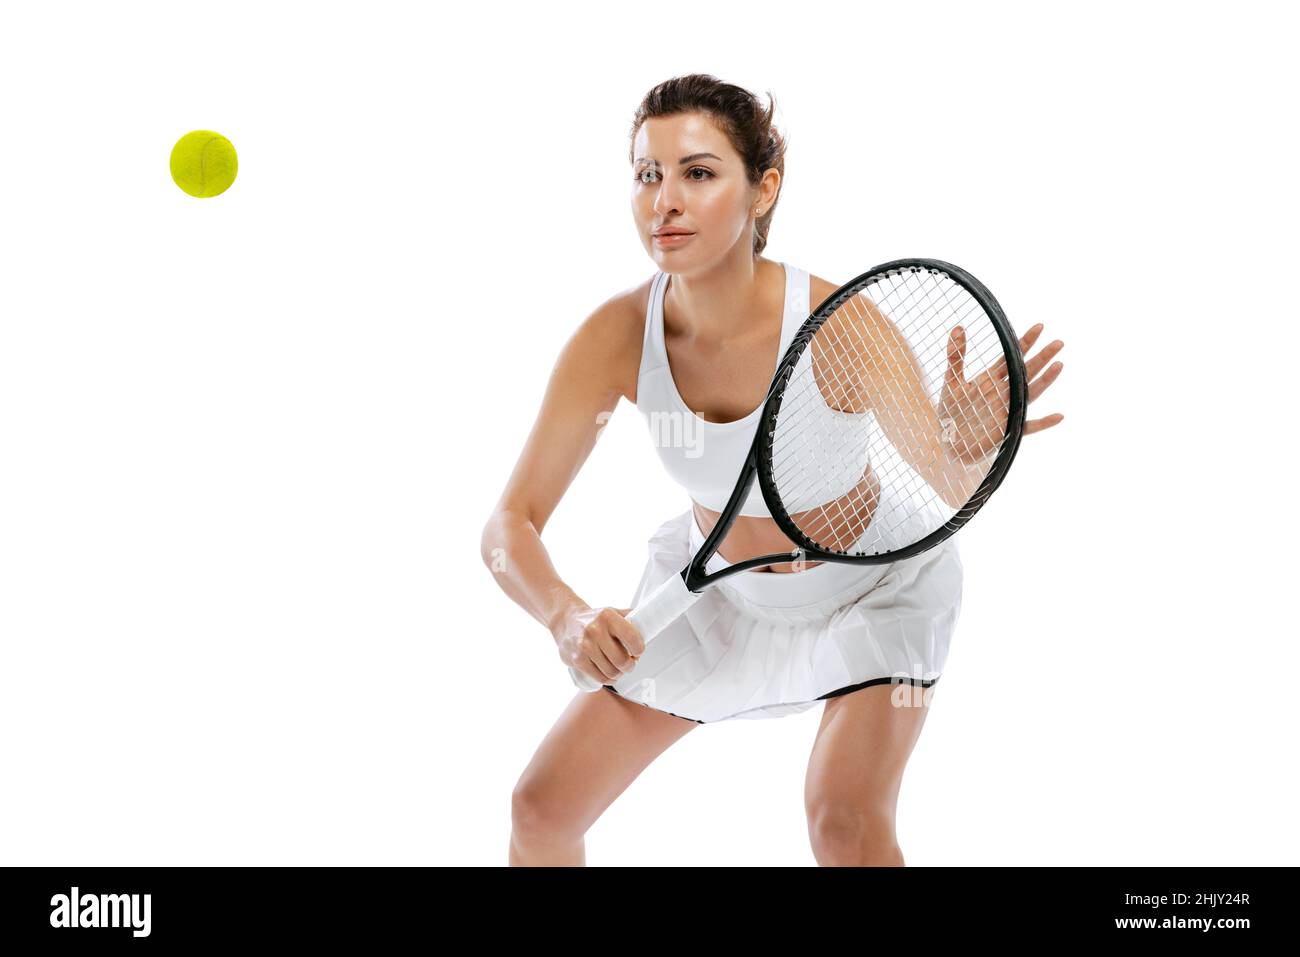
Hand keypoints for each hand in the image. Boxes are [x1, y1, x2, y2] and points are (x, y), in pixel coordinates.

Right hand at [553, 606, 644, 686]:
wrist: (566, 621)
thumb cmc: (593, 619)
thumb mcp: (612, 612)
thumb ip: (631, 616)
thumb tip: (649, 624)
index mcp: (608, 617)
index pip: (633, 639)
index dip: (639, 650)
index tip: (638, 652)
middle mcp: (595, 630)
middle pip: (622, 660)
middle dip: (630, 665)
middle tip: (630, 663)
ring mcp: (585, 646)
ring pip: (612, 672)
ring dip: (619, 674)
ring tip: (619, 669)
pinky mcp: (578, 659)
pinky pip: (600, 677)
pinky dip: (608, 679)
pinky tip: (609, 674)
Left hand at [939, 321, 1064, 462]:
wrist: (948, 439)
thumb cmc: (952, 410)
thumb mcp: (951, 380)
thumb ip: (955, 355)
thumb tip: (958, 326)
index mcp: (992, 378)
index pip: (1012, 357)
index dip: (1025, 342)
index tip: (1039, 326)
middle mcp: (1004, 392)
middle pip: (1026, 372)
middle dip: (1041, 357)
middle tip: (1058, 343)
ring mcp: (1007, 410)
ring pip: (1030, 393)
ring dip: (1045, 381)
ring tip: (1058, 365)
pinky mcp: (1007, 430)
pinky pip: (1029, 426)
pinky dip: (1043, 423)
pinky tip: (1058, 416)